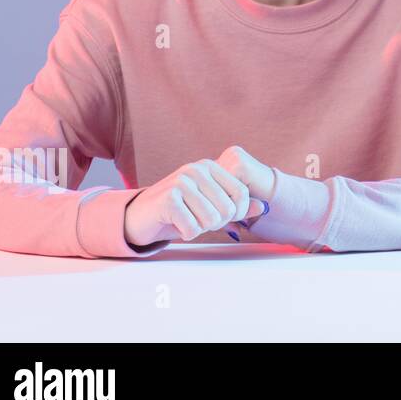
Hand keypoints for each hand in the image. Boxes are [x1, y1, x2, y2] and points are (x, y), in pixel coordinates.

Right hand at [124, 146, 273, 246]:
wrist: (138, 218)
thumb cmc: (177, 212)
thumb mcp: (209, 205)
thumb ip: (236, 205)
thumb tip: (263, 207)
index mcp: (210, 166)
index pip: (242, 193)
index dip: (238, 213)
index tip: (224, 219)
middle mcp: (196, 169)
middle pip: (228, 209)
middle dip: (215, 223)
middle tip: (197, 219)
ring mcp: (181, 182)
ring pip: (211, 220)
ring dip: (199, 228)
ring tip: (185, 220)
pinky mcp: (168, 199)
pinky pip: (193, 227)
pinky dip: (186, 233)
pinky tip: (174, 225)